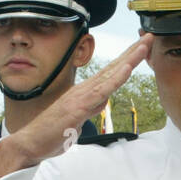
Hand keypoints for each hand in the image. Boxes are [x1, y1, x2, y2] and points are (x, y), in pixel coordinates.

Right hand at [0, 35, 153, 179]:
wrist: (30, 143)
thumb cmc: (52, 132)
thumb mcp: (78, 120)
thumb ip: (91, 108)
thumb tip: (103, 100)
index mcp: (85, 92)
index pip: (111, 73)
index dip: (127, 59)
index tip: (142, 47)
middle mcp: (83, 90)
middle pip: (113, 68)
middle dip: (132, 52)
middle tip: (150, 37)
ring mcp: (81, 97)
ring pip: (110, 75)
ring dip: (128, 59)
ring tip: (143, 45)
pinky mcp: (78, 107)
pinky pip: (101, 92)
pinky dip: (115, 79)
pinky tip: (126, 69)